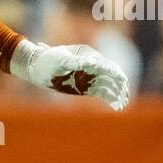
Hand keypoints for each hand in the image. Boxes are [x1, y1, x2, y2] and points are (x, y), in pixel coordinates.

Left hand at [12, 40, 129, 110]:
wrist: (37, 68)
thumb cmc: (47, 60)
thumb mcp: (59, 59)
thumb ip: (75, 62)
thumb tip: (91, 62)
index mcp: (87, 55)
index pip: (105, 63)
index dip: (114, 72)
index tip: (121, 79)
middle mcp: (92, 65)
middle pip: (111, 75)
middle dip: (120, 84)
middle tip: (125, 94)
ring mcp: (90, 77)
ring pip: (109, 85)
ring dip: (118, 94)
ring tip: (123, 104)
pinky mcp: (88, 88)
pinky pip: (103, 93)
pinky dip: (111, 100)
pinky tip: (117, 107)